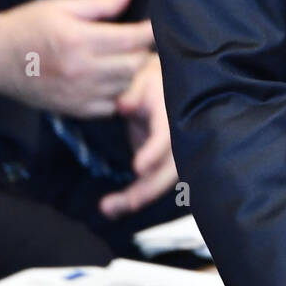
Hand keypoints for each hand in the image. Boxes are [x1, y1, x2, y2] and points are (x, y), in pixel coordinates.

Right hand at [0, 0, 153, 118]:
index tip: (152, 26)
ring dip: (132, 72)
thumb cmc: (28, 26)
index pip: (131, 39)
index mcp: (79, 40)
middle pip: (135, 65)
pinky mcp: (75, 109)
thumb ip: (99, 3)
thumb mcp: (61, 6)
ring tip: (126, 59)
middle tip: (139, 43)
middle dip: (143, 52)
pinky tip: (111, 80)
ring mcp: (79, 93)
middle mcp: (82, 69)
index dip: (148, 32)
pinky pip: (112, 106)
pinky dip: (118, 93)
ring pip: (127, 85)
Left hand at [99, 52, 178, 217]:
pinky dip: (133, 197)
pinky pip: (150, 183)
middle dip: (148, 189)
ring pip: (160, 182)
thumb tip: (123, 105)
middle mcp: (178, 139)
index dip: (155, 152)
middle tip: (123, 204)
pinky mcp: (161, 163)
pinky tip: (112, 208)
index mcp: (173, 115)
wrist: (165, 87)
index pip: (166, 137)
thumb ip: (134, 91)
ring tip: (108, 209)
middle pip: (170, 170)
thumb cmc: (153, 80)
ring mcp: (171, 154)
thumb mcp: (143, 77)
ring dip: (136, 198)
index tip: (138, 167)